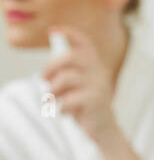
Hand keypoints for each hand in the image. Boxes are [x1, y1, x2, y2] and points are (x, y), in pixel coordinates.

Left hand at [41, 26, 119, 144]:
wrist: (104, 128)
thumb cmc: (86, 105)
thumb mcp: (78, 85)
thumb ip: (67, 72)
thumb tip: (48, 66)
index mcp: (94, 65)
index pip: (84, 43)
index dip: (70, 34)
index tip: (54, 30)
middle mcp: (99, 72)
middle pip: (71, 57)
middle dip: (51, 67)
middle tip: (44, 79)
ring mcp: (99, 85)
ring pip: (66, 78)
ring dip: (53, 91)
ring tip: (54, 100)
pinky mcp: (96, 100)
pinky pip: (69, 99)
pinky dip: (62, 107)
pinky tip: (65, 112)